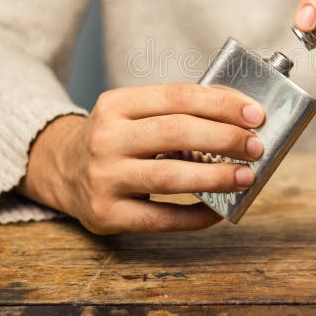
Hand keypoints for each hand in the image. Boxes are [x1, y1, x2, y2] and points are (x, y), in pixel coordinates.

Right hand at [17, 84, 264, 233]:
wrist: (60, 169)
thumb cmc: (115, 138)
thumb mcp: (133, 112)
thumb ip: (176, 111)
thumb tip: (240, 119)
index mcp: (116, 103)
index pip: (177, 97)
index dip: (221, 104)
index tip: (255, 114)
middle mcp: (106, 138)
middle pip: (176, 133)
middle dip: (224, 138)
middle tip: (255, 146)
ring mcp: (104, 177)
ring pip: (169, 177)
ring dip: (214, 177)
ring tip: (245, 176)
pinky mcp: (106, 213)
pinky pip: (160, 218)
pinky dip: (194, 216)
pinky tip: (217, 210)